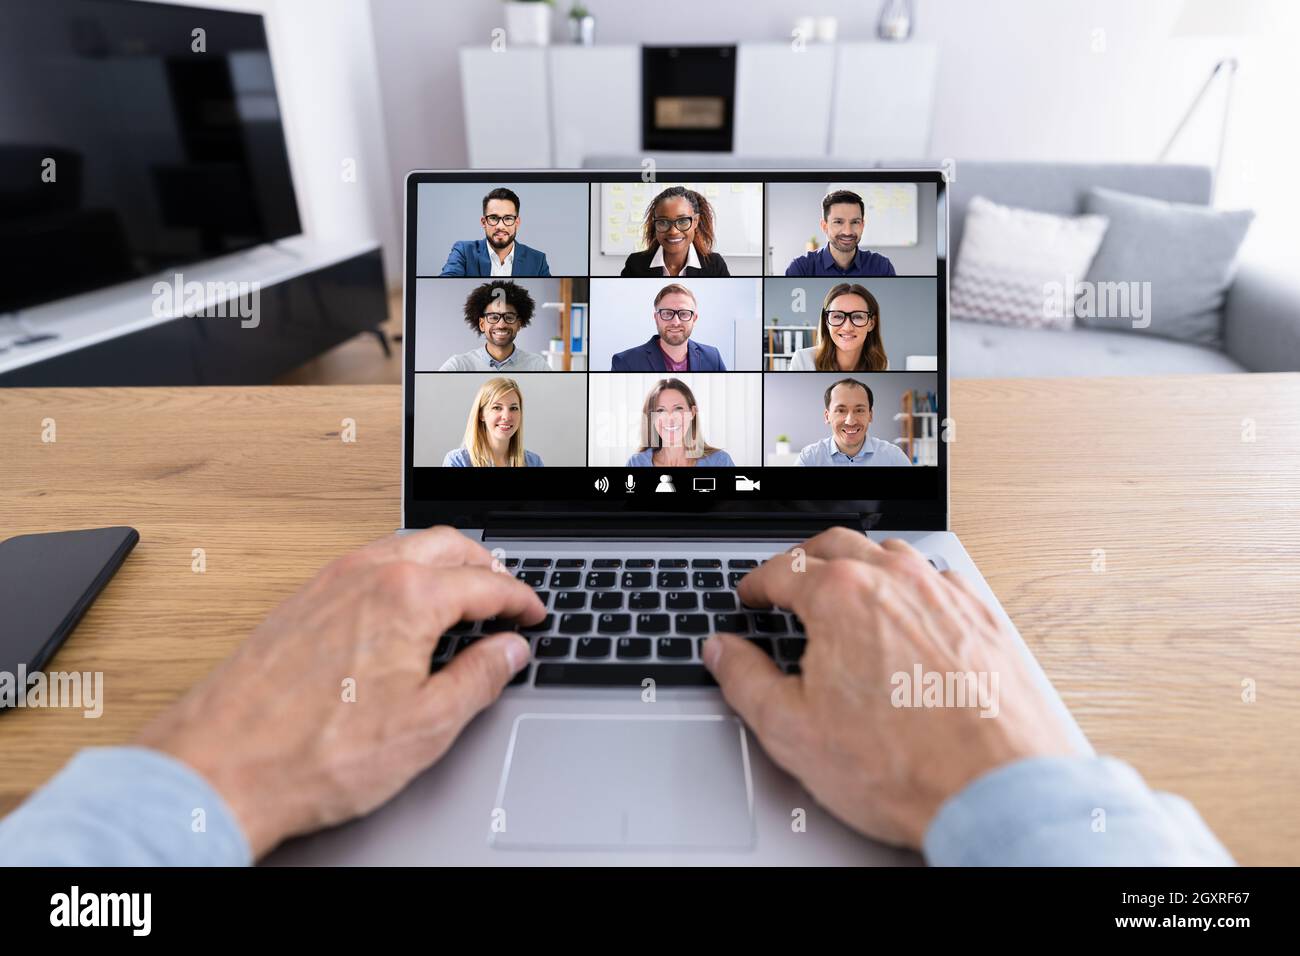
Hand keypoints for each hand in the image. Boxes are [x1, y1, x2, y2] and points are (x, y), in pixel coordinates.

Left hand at [136, 527, 542, 857]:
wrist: (220, 768)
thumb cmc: (314, 755)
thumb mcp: (426, 727)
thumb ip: (478, 679)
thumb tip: (507, 653)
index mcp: (408, 598)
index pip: (485, 583)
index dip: (519, 600)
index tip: (532, 615)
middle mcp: (367, 575)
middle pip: (446, 546)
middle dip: (485, 565)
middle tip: (506, 595)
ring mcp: (329, 582)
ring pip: (403, 546)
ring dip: (442, 561)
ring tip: (461, 594)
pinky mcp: (301, 600)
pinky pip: (366, 563)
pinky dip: (402, 571)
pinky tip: (402, 606)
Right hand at [701, 528, 1073, 848]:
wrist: (995, 791)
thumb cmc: (904, 766)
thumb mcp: (793, 730)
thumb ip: (746, 680)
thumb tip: (723, 653)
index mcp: (842, 596)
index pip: (783, 568)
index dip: (758, 583)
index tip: (752, 595)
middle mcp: (897, 581)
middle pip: (837, 544)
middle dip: (804, 559)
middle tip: (789, 581)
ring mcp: (946, 594)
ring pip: (892, 555)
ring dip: (860, 565)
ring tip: (846, 593)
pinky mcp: (984, 617)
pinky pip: (939, 581)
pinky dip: (911, 588)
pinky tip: (907, 618)